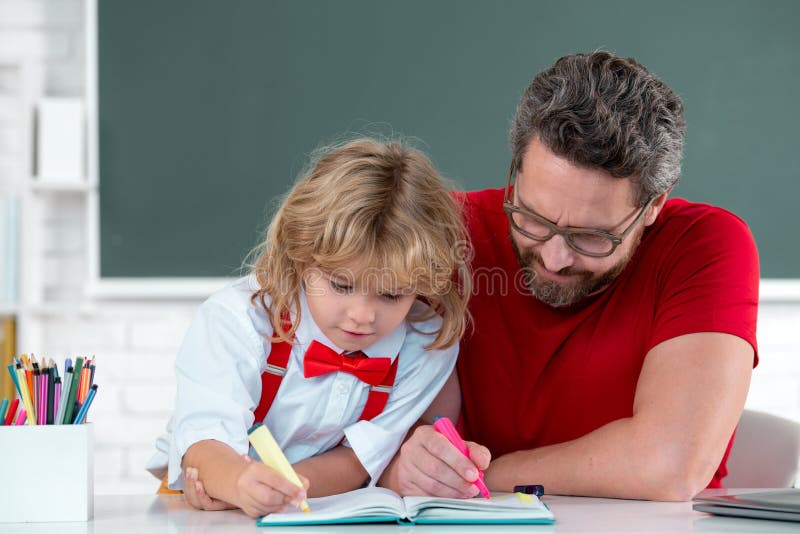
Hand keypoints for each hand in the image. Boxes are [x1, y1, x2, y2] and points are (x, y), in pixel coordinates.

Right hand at [185, 455, 309, 517]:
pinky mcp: (247, 510)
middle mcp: (246, 484)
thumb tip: (304, 485)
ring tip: (288, 499)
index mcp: (254, 469)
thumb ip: (290, 474)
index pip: (275, 480)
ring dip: (282, 505)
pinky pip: (265, 513)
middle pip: (269, 497)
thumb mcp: (273, 467)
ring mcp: (245, 498)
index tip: (301, 493)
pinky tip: (277, 502)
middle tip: (297, 500)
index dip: (290, 487)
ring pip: (269, 507)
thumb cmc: (260, 472)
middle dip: (286, 499)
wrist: (236, 479)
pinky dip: (275, 509)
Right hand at [393, 424, 490, 497]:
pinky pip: (425, 496)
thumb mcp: (460, 446)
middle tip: (473, 488)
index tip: (474, 474)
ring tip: (467, 493)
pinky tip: (454, 497)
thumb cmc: (445, 452)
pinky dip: (442, 499)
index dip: (458, 462)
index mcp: (424, 434)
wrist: (420, 460)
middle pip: (435, 468)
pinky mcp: (404, 485)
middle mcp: (411, 449)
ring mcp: (405, 468)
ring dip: (453, 492)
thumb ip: (475, 451)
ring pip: (431, 485)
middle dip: (458, 481)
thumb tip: (482, 462)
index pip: (440, 447)